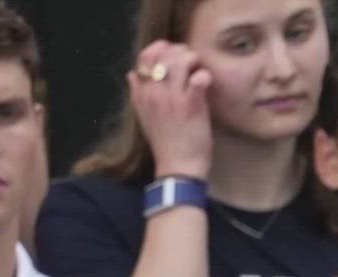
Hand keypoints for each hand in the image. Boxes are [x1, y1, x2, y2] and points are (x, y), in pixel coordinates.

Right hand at [129, 40, 213, 178]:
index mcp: (142, 93)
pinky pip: (199, 78)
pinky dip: (204, 76)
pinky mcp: (192, 105)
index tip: (172, 54)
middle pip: (164, 54)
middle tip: (191, 61)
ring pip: (180, 61)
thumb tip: (131, 74)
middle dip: (180, 51)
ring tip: (198, 70)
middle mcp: (154, 92)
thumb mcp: (144, 117)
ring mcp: (173, 98)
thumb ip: (138, 94)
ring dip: (193, 60)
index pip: (144, 57)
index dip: (160, 49)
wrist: (178, 166)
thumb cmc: (164, 143)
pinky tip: (206, 83)